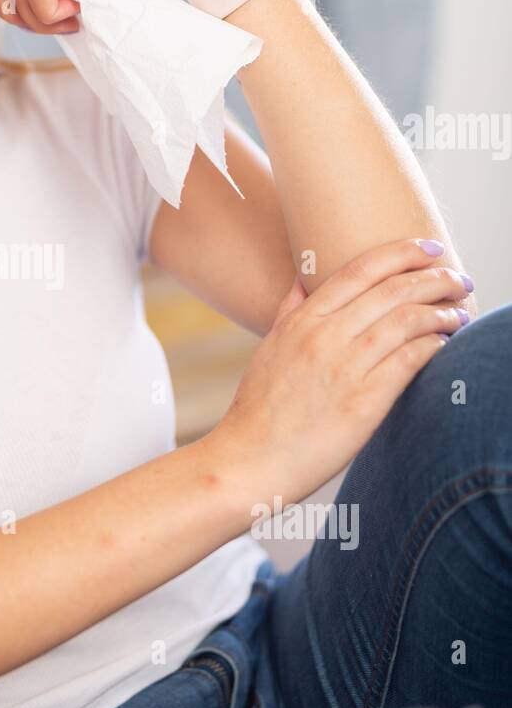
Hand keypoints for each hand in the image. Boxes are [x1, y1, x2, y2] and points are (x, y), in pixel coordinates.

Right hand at [208, 238, 471, 506]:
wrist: (249, 459)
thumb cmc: (259, 408)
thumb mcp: (269, 348)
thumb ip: (290, 310)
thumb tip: (303, 276)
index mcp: (302, 321)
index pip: (361, 269)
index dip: (402, 253)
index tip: (429, 248)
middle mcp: (323, 337)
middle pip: (393, 290)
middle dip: (436, 279)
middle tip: (459, 281)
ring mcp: (343, 369)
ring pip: (407, 321)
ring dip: (442, 313)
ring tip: (458, 314)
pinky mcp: (362, 403)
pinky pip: (409, 361)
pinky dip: (434, 347)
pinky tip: (443, 346)